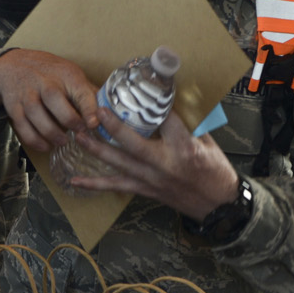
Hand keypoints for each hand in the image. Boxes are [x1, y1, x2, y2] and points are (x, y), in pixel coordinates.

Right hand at [0, 49, 100, 153]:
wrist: (13, 65)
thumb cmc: (50, 73)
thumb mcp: (71, 74)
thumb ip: (88, 93)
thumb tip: (110, 113)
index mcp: (65, 74)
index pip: (79, 89)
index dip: (88, 107)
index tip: (94, 123)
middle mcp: (44, 82)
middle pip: (53, 99)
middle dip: (68, 119)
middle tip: (79, 133)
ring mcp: (26, 94)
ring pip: (36, 114)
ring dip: (50, 132)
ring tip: (62, 142)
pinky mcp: (13, 107)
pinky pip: (22, 126)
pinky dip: (34, 139)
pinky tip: (45, 145)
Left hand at [59, 105, 241, 218]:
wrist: (218, 205)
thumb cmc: (215, 171)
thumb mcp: (208, 142)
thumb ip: (189, 122)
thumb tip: (171, 100)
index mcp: (184, 148)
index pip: (165, 121)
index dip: (152, 103)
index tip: (139, 87)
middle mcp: (165, 164)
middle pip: (134, 143)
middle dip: (114, 126)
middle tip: (98, 111)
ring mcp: (152, 179)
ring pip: (119, 163)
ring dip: (96, 149)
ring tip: (78, 136)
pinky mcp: (144, 190)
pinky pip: (116, 186)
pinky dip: (94, 184)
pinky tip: (74, 181)